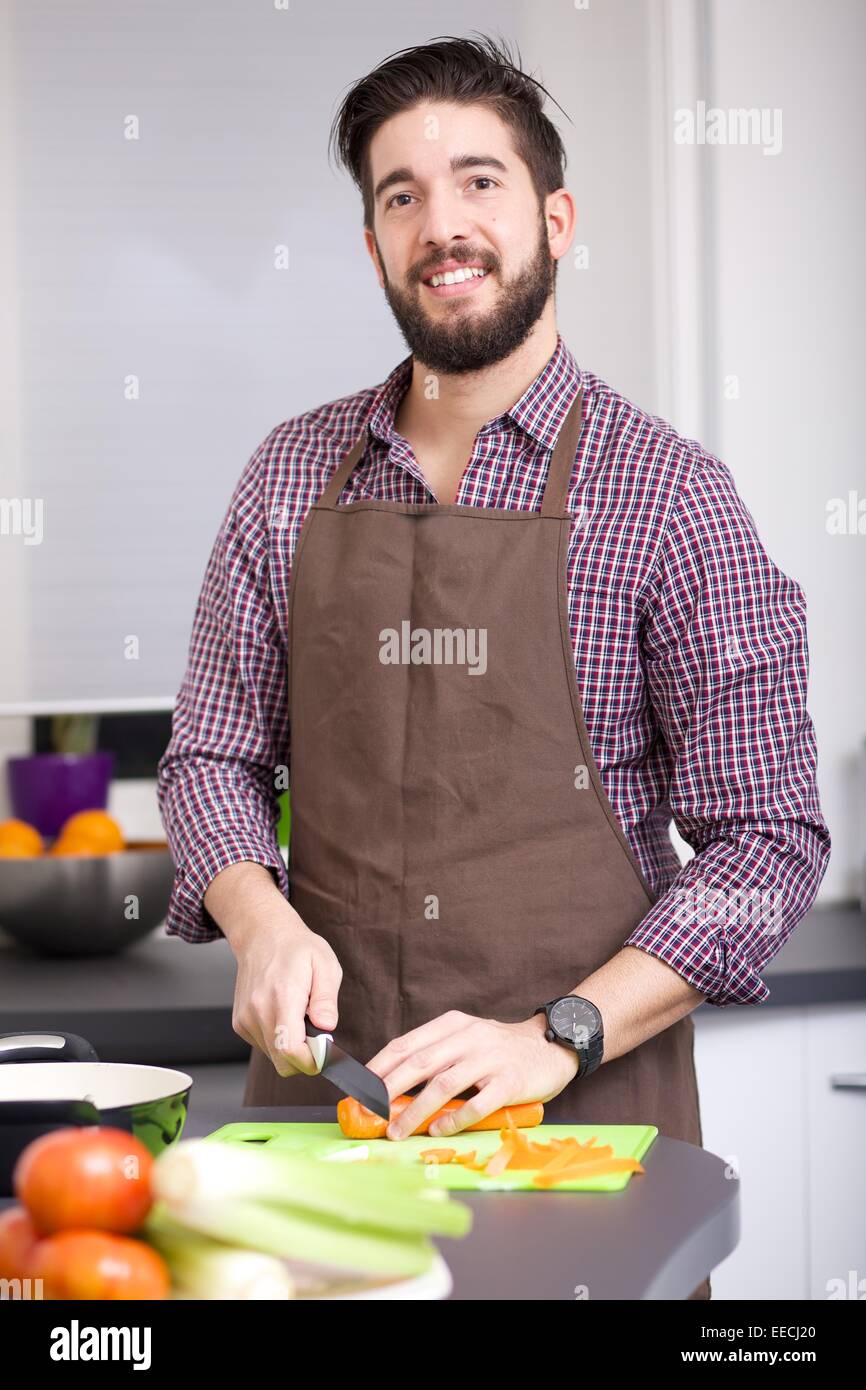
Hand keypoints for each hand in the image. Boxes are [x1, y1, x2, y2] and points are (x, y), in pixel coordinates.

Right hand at [229, 908, 343, 1076]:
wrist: (263, 935)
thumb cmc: (297, 948)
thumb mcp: (325, 965)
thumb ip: (326, 999)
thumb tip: (327, 1027)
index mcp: (282, 997)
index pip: (291, 1051)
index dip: (312, 1060)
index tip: (326, 1049)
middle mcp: (257, 1011)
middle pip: (283, 1062)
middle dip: (305, 1057)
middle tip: (317, 1032)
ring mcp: (245, 1019)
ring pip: (274, 1057)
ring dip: (291, 1046)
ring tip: (298, 1015)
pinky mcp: (240, 1023)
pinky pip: (264, 1046)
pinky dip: (278, 1039)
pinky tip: (284, 1014)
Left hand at [364, 1010, 580, 1139]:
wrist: (551, 1045)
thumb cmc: (500, 1049)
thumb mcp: (466, 1040)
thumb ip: (437, 1055)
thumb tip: (394, 1088)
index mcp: (452, 1025)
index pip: (406, 1044)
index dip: (379, 1066)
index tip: (357, 1086)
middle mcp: (468, 1037)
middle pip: (419, 1062)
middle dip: (387, 1088)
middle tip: (367, 1110)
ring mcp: (490, 1058)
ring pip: (444, 1084)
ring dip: (416, 1110)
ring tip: (397, 1130)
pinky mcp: (510, 1081)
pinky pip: (477, 1103)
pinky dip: (454, 1118)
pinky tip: (438, 1130)